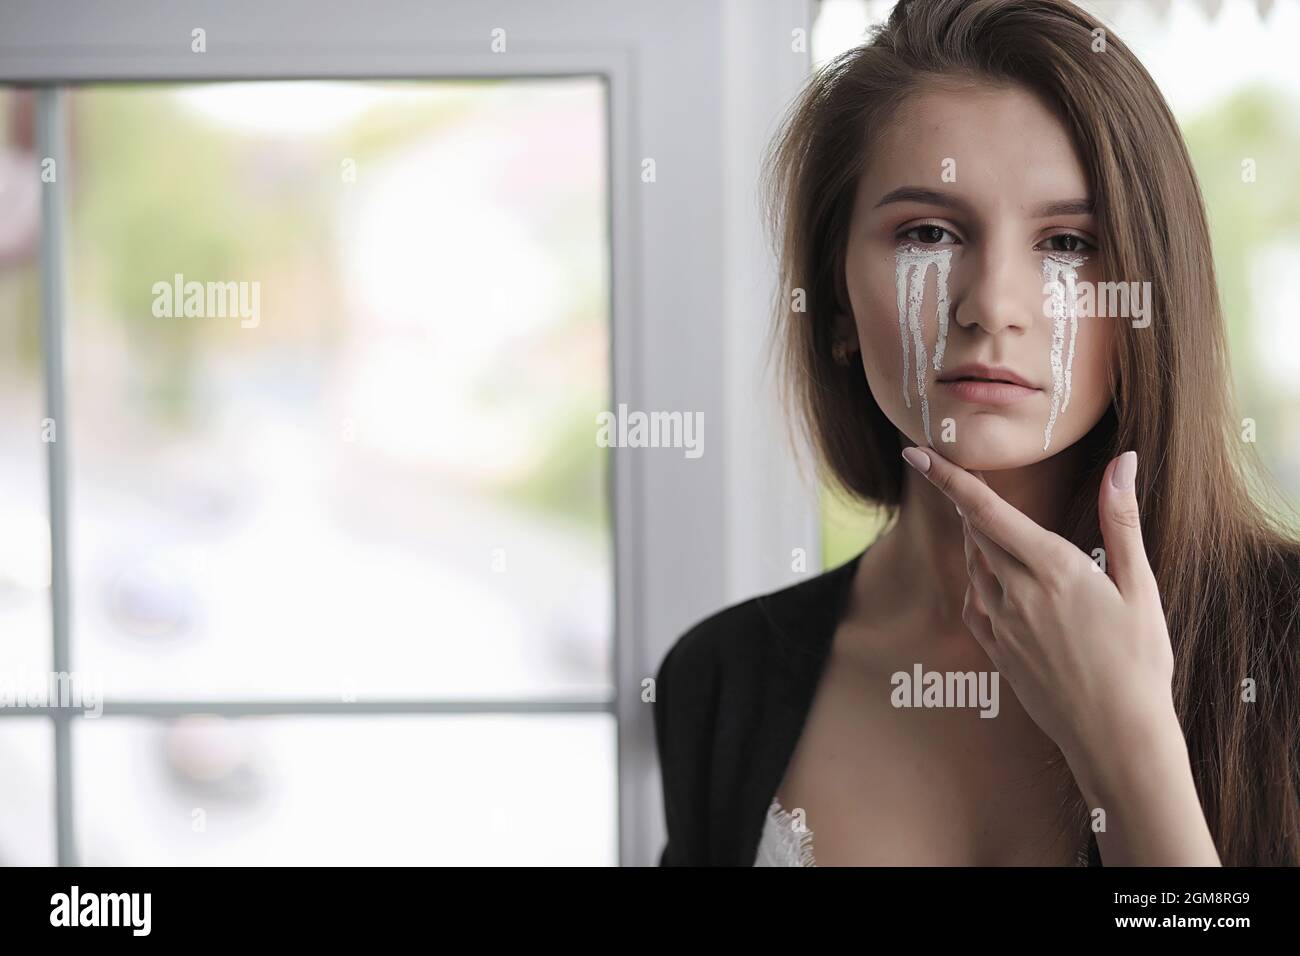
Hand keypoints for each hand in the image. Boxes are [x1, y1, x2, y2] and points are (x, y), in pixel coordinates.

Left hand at [901, 444, 1176, 768]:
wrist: (1117, 737)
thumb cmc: (1140, 662)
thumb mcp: (1140, 587)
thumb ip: (1122, 521)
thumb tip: (1123, 462)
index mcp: (1054, 569)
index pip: (987, 511)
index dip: (949, 479)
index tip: (917, 452)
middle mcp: (1019, 593)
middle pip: (977, 534)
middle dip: (970, 506)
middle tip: (969, 483)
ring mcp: (1003, 625)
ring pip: (976, 568)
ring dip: (979, 544)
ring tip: (995, 532)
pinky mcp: (997, 652)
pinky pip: (974, 606)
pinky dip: (979, 585)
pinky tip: (995, 584)